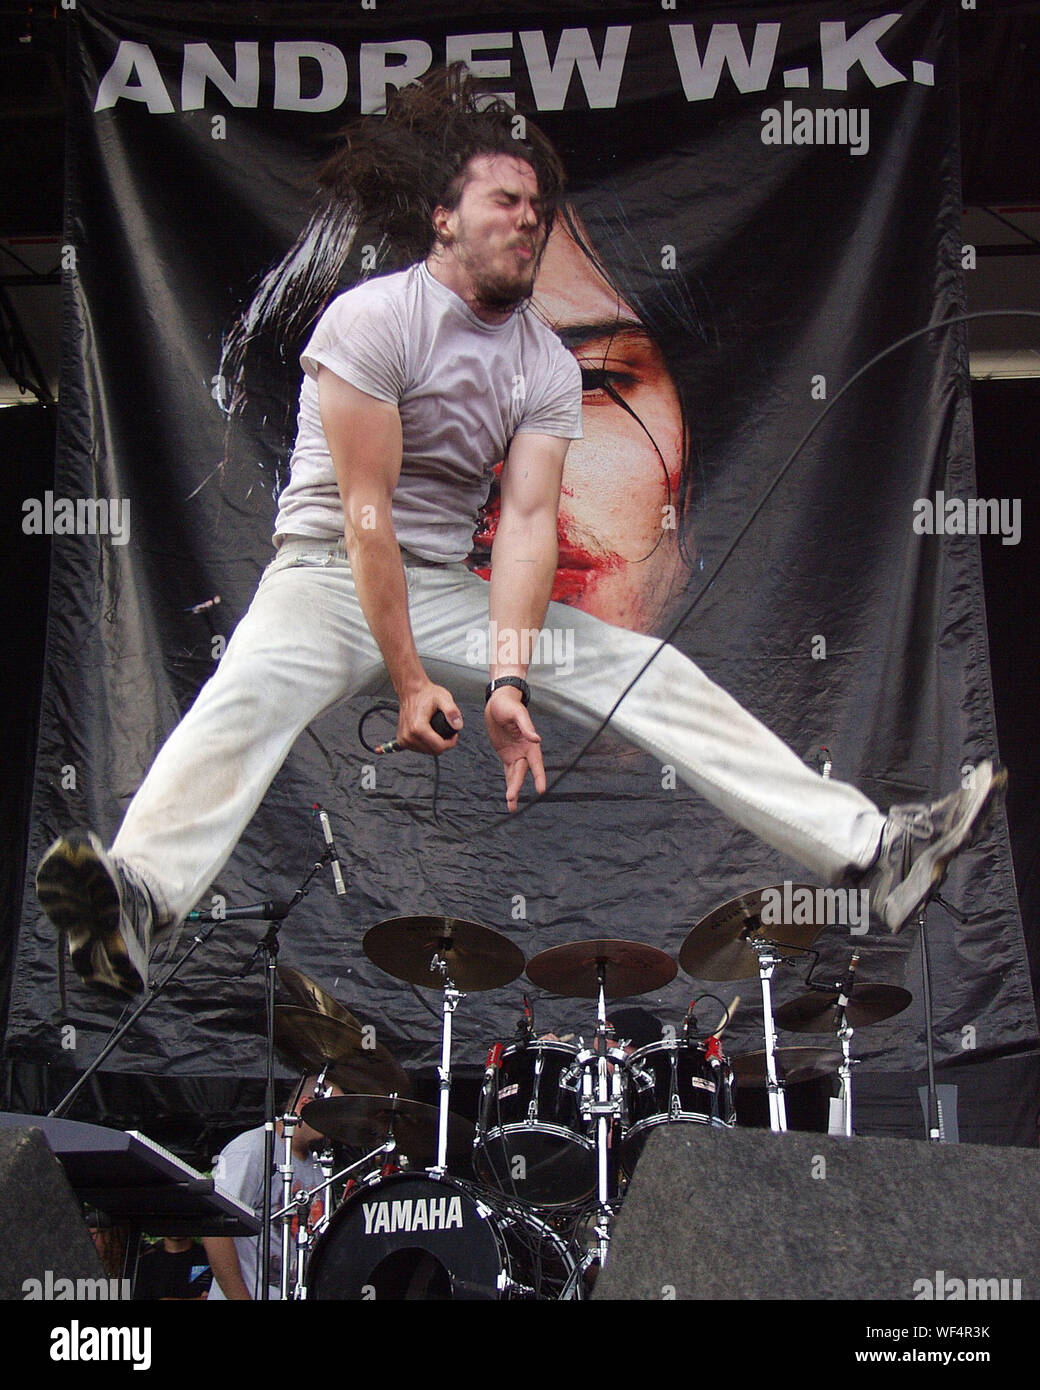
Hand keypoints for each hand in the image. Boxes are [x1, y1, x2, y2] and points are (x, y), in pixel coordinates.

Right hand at [394, 680, 462, 753]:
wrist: (411, 691)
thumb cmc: (426, 694)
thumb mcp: (444, 698)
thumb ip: (452, 712)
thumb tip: (457, 726)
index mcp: (417, 728)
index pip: (439, 748)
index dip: (450, 742)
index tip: (453, 733)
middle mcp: (408, 736)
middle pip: (433, 751)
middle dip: (443, 744)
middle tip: (446, 731)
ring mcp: (403, 739)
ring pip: (426, 751)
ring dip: (434, 744)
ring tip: (436, 731)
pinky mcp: (402, 740)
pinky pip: (418, 749)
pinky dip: (425, 744)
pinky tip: (428, 735)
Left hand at [484, 686, 545, 810]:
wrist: (497, 702)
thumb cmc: (508, 705)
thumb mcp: (517, 713)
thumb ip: (526, 725)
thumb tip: (536, 738)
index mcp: (530, 742)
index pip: (536, 762)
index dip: (539, 776)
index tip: (541, 790)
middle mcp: (524, 751)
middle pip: (522, 772)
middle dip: (517, 786)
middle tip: (511, 800)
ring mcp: (515, 754)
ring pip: (515, 776)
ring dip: (514, 790)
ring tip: (511, 807)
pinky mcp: (506, 755)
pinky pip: (508, 771)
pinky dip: (509, 783)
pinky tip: (509, 796)